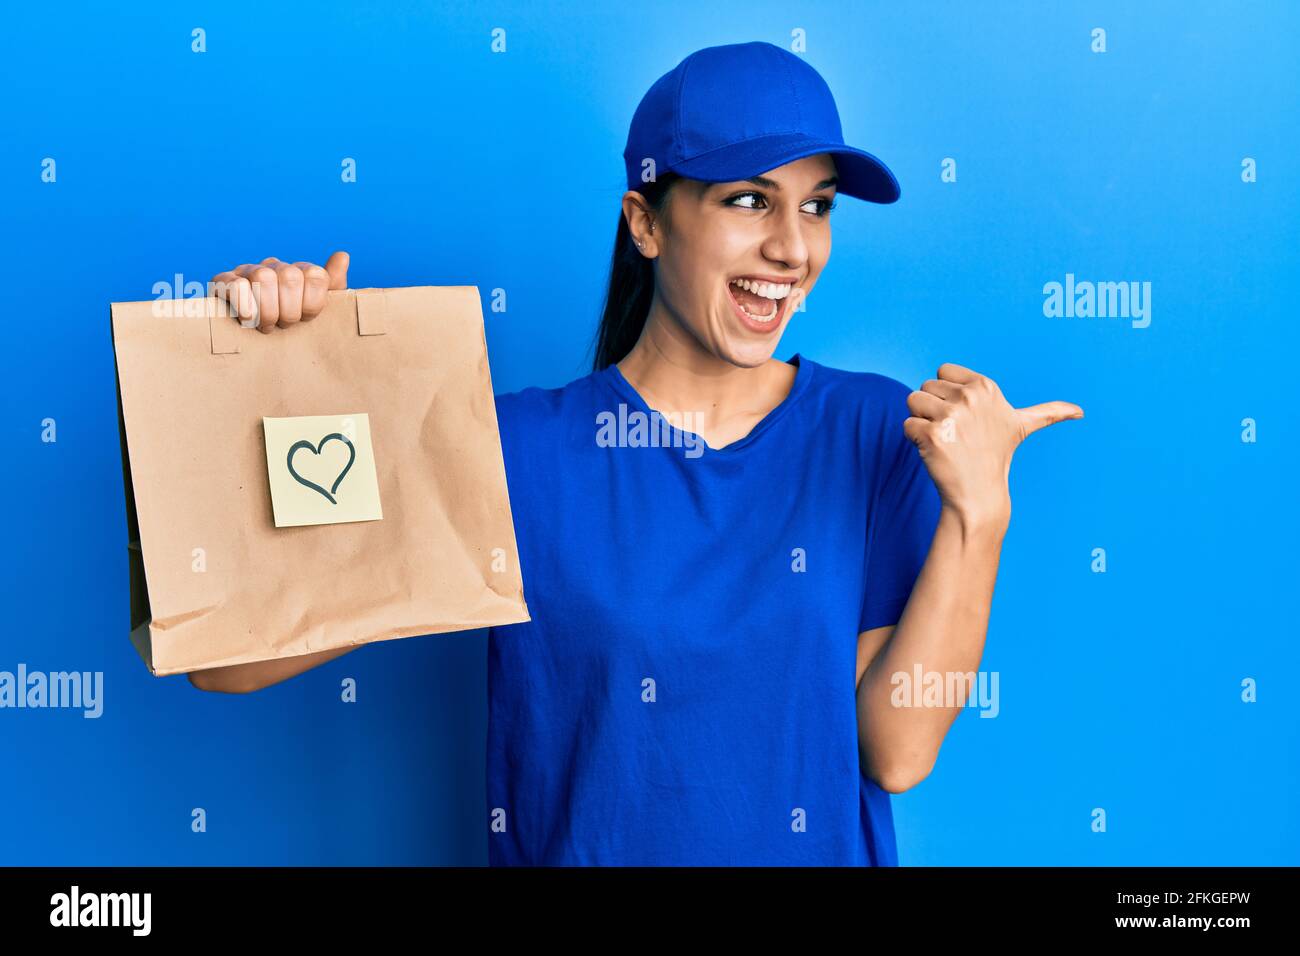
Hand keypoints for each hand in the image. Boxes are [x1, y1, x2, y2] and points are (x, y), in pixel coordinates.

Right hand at [209, 251, 348, 332]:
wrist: (250, 338)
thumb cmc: (288, 324)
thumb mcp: (316, 308)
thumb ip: (333, 283)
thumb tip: (342, 256)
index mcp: (299, 270)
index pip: (316, 275)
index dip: (312, 304)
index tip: (304, 319)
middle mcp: (275, 265)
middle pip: (290, 277)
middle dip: (289, 311)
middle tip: (282, 325)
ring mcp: (248, 271)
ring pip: (263, 278)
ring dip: (267, 311)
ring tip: (265, 326)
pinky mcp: (223, 282)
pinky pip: (236, 285)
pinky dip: (245, 306)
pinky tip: (247, 319)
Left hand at [904, 363, 1082, 527]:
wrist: (978, 494)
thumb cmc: (995, 457)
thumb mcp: (1022, 427)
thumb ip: (1049, 413)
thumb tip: (1081, 411)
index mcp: (985, 386)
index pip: (941, 371)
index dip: (945, 393)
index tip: (962, 416)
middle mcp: (969, 396)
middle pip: (924, 387)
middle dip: (932, 409)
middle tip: (953, 433)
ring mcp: (951, 415)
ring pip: (912, 402)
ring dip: (921, 422)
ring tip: (944, 440)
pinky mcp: (932, 434)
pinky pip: (907, 424)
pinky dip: (914, 439)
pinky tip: (933, 452)